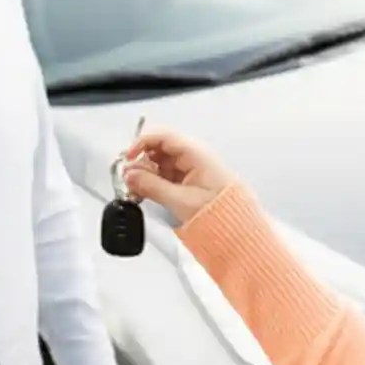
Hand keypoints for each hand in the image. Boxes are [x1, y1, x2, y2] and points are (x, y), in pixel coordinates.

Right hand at [123, 129, 237, 224]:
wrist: (236, 227)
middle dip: (141, 161)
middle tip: (129, 176)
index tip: (128, 156)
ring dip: (145, 173)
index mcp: (196, 153)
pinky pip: (165, 173)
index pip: (163, 136)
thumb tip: (131, 176)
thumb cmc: (221, 212)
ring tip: (136, 188)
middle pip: (159, 148)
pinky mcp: (188, 178)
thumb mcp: (180, 200)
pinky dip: (153, 181)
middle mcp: (193, 156)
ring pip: (160, 161)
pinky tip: (145, 192)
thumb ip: (152, 186)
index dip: (141, 142)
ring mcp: (190, 167)